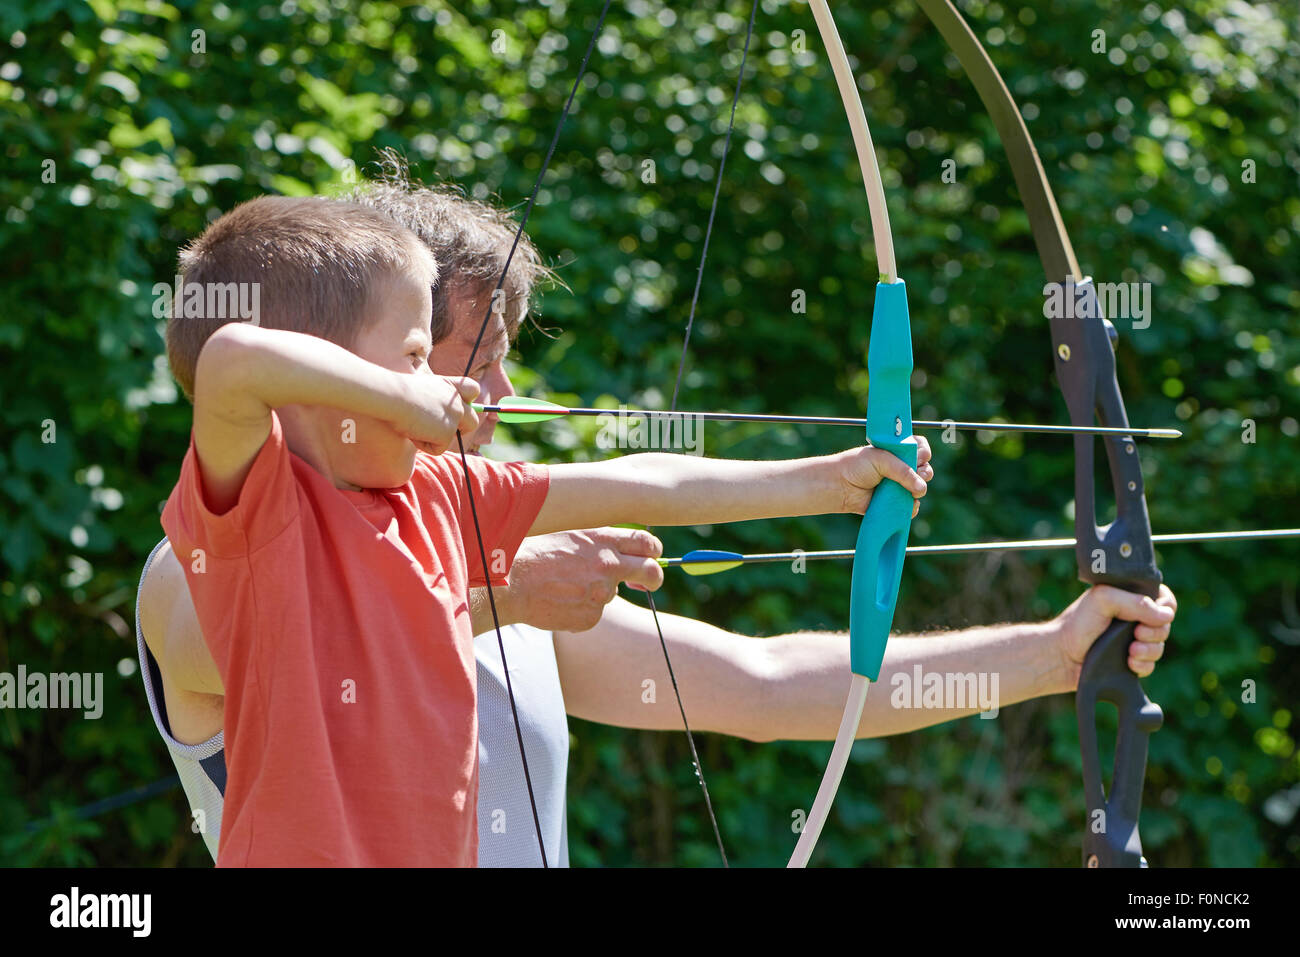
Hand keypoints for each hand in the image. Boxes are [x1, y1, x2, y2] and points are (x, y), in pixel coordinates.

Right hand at [391, 373, 480, 454]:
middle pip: (473, 420)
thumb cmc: (396, 393)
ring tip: (416, 428)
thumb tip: (434, 419)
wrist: (391, 396)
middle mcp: (457, 402)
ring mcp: (455, 417)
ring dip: (438, 439)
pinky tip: (412, 433)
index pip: (472, 389)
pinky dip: (424, 445)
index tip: (461, 408)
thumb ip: (435, 400)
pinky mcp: (448, 432)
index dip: (469, 400)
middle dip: (460, 429)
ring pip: (455, 436)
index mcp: (449, 386)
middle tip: (440, 431)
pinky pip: (439, 448)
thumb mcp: (420, 391)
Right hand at [499, 527, 664, 632]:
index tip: (652, 556)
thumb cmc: (536, 554)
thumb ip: (599, 542)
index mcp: (603, 540)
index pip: (646, 542)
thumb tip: (622, 551)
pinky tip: (561, 600)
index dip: (653, 551)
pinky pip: (595, 613)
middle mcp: (608, 565)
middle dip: (654, 578)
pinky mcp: (592, 616)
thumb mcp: (572, 535)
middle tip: (649, 583)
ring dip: (597, 592)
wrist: (512, 582)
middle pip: (651, 572)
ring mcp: (602, 593)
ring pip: (611, 594)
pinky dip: (582, 608)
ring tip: (566, 586)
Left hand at [839, 434, 932, 515]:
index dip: (924, 452)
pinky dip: (912, 507)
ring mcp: (899, 486)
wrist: (839, 485)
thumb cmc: (856, 466)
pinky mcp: (894, 502)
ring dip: (920, 489)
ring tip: (911, 490)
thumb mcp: (881, 459)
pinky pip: (911, 507)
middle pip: (925, 469)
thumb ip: (903, 471)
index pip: (921, 448)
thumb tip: (921, 488)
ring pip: (921, 488)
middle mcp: (900, 467)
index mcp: (898, 451)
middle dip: (925, 472)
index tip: (919, 457)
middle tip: (918, 474)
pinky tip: (907, 503)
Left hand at [1053, 583, 1176, 684]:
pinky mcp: (1131, 661)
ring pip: (1160, 646)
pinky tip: (1129, 663)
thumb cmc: (1077, 624)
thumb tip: (1166, 615)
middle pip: (1165, 624)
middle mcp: (1133, 618)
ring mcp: (1133, 641)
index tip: (1155, 615)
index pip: (1163, 598)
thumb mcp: (1103, 600)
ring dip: (1149, 650)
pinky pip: (1151, 665)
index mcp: (1128, 598)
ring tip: (1130, 651)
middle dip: (1155, 631)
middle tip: (1135, 634)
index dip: (1165, 606)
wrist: (1061, 655)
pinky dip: (1143, 664)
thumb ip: (1135, 602)